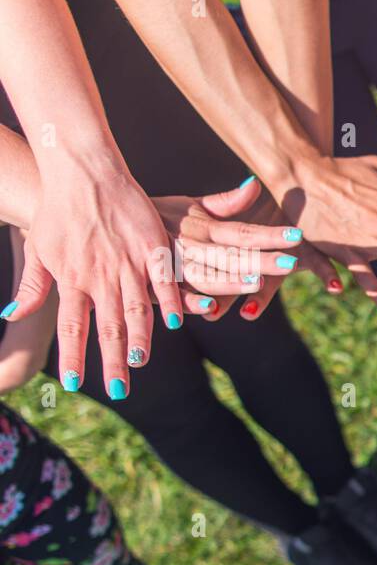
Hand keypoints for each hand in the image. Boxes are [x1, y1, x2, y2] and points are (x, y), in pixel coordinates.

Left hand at [12, 161, 178, 396]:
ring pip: (135, 310)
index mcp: (72, 280)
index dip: (74, 357)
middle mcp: (100, 277)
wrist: (83, 173)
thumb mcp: (38, 249)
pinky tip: (173, 324)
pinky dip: (168, 303)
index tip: (75, 384)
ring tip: (138, 363)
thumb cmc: (57, 210)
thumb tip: (11, 315)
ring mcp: (127, 263)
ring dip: (138, 340)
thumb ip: (33, 286)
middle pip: (107, 328)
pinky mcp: (151, 247)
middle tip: (118, 392)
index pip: (71, 328)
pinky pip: (162, 282)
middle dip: (111, 363)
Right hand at [151, 178, 321, 323]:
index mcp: (202, 227)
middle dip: (262, 260)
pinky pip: (172, 295)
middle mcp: (190, 245)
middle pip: (232, 255)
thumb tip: (256, 185)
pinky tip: (210, 307)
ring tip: (258, 281)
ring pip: (206, 276)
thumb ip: (225, 202)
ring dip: (231, 281)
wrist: (104, 219)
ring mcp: (171, 265)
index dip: (270, 235)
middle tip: (293, 262)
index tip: (298, 236)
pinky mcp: (152, 284)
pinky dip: (189, 301)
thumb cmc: (156, 214)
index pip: (243, 232)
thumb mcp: (190, 205)